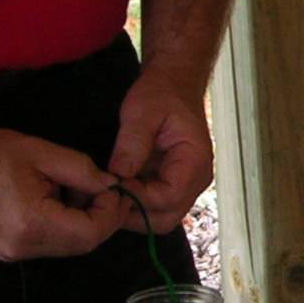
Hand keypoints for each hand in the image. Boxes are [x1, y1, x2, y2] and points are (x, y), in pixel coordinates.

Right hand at [0, 123, 124, 260]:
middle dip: (99, 218)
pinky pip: (45, 244)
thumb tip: (109, 184)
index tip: (115, 190)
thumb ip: (80, 170)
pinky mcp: (4, 251)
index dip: (110, 214)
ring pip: (64, 246)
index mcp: (30, 222)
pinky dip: (60, 224)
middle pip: (80, 245)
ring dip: (80, 221)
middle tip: (102, 189)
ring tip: (74, 188)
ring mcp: (10, 253)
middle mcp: (21, 246)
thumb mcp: (40, 152)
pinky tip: (53, 198)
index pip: (89, 234)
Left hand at [107, 69, 214, 232]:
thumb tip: (118, 175)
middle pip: (166, 218)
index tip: (113, 184)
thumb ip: (132, 143)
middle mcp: (196, 179)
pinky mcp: (173, 184)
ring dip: (133, 212)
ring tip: (109, 193)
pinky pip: (156, 207)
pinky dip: (136, 204)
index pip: (168, 198)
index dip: (137, 198)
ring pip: (161, 218)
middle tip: (107, 196)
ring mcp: (186, 184)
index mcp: (194, 161)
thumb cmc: (163, 92)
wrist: (175, 84)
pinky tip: (117, 189)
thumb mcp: (142, 110)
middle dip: (134, 214)